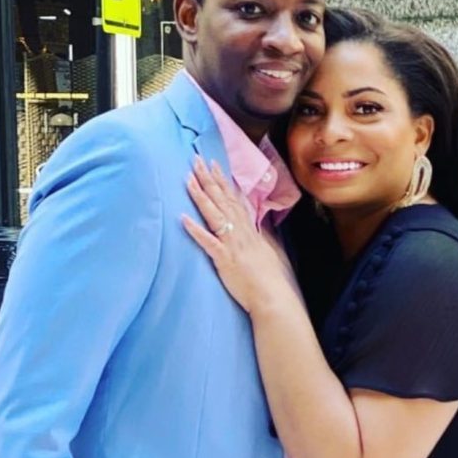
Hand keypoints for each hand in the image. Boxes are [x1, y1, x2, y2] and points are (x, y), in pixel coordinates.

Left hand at [180, 156, 301, 317]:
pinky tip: (183, 218)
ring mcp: (232, 244)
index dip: (223, 181)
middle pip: (222, 200)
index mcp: (251, 230)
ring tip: (188, 178)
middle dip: (208, 179)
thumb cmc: (273, 279)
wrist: (274, 298)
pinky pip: (208, 242)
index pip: (234, 199)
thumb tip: (261, 227)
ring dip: (201, 196)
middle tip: (195, 160)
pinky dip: (195, 230)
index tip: (214, 164)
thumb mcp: (272, 252)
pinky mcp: (224, 259)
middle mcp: (241, 233)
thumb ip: (263, 237)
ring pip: (214, 214)